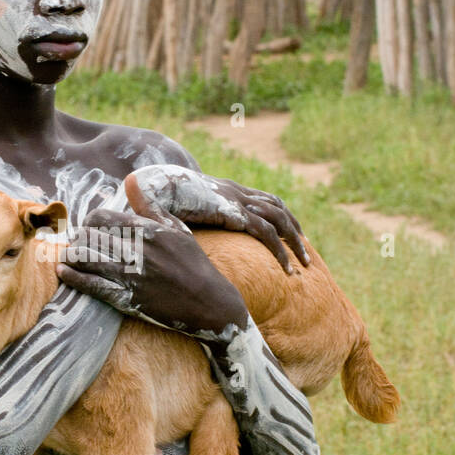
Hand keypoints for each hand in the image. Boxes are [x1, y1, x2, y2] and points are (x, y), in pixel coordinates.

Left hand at [56, 207, 248, 337]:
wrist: (209, 303)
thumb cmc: (193, 263)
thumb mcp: (176, 229)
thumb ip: (150, 205)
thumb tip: (130, 179)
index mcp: (148, 230)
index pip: (101, 217)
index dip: (89, 223)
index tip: (90, 231)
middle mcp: (138, 250)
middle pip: (89, 237)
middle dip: (78, 240)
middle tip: (78, 246)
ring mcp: (132, 275)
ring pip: (86, 259)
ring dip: (72, 257)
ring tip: (69, 258)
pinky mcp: (128, 299)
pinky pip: (92, 285)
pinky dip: (73, 277)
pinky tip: (65, 272)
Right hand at [125, 165, 309, 274]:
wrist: (150, 185)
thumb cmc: (154, 198)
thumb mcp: (173, 210)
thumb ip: (182, 221)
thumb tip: (179, 241)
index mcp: (224, 189)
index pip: (261, 198)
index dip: (277, 215)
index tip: (286, 236)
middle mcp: (234, 191)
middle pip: (276, 205)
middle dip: (293, 228)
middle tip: (304, 252)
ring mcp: (235, 199)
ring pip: (279, 218)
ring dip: (295, 241)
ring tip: (304, 265)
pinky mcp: (233, 212)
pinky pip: (266, 231)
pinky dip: (280, 250)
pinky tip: (287, 269)